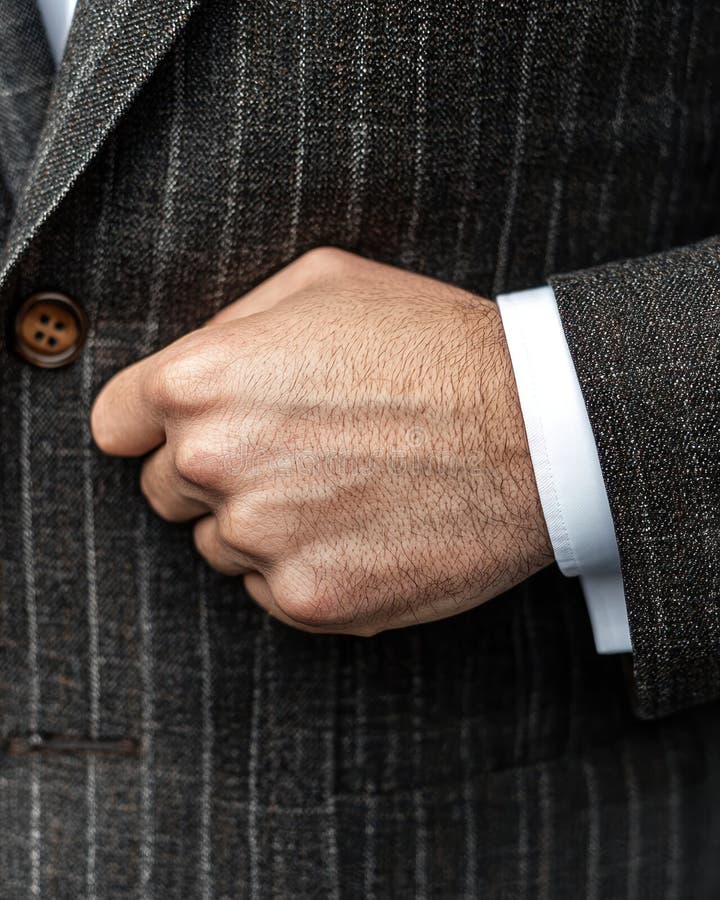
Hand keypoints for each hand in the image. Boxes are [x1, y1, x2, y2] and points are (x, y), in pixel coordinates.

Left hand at [92, 249, 551, 634]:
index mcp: (202, 380)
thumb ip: (228, 328)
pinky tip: (363, 528)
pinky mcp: (310, 599)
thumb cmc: (431, 345)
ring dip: (262, 524)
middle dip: (211, 474)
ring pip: (220, 546)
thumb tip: (176, 377)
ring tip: (341, 487)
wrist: (535, 428)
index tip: (181, 431)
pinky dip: (307, 566)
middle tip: (291, 451)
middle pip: (165, 490)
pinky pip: (274, 589)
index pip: (116, 423)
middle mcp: (214, 463)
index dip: (149, 425)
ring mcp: (263, 539)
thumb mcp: (323, 284)